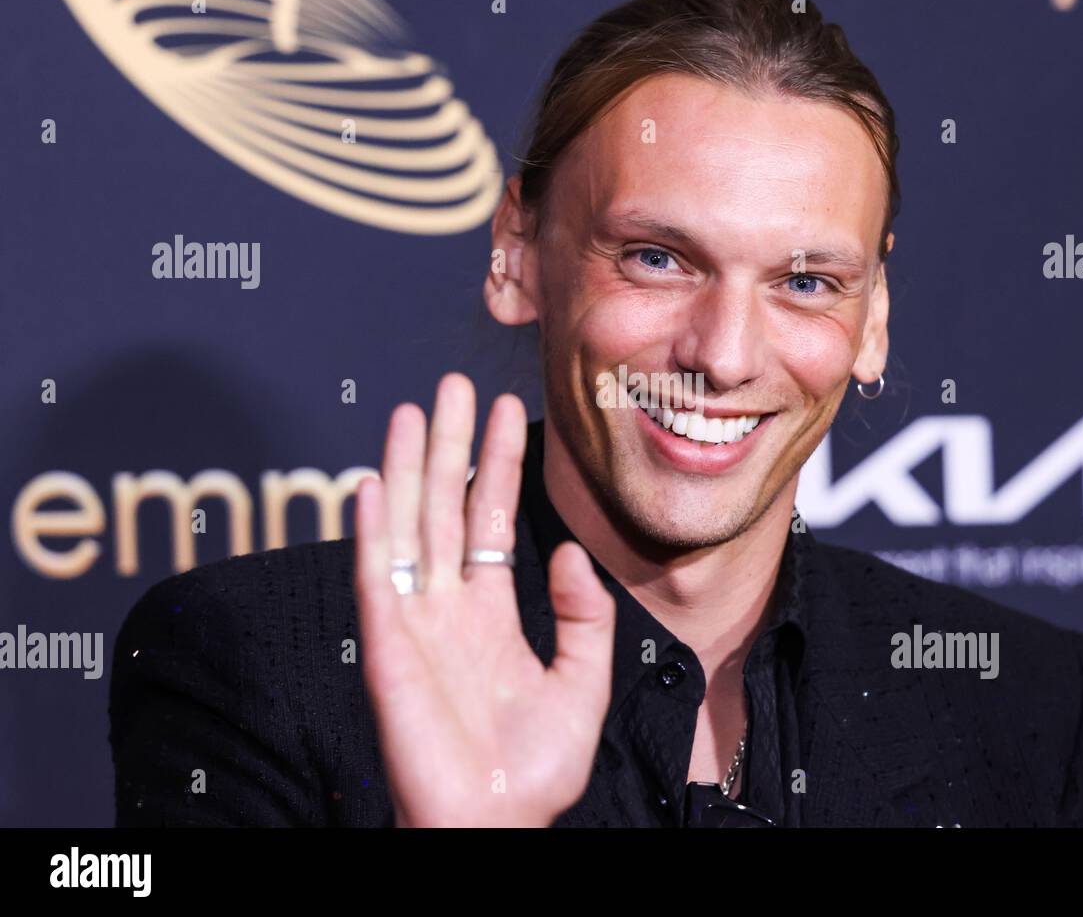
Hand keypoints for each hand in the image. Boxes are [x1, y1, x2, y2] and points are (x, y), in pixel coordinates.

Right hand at [353, 373, 615, 826]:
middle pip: (444, 507)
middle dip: (448, 445)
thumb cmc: (535, 767)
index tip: (504, 410)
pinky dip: (373, 529)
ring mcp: (414, 622)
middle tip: (450, 385)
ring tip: (412, 409)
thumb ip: (583, 615)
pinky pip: (378, 579)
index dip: (496, 463)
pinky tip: (376, 480)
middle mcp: (448, 606)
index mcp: (491, 610)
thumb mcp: (584, 680)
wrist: (499, 821)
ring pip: (408, 527)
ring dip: (408, 468)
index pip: (490, 518)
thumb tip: (569, 552)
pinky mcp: (386, 648)